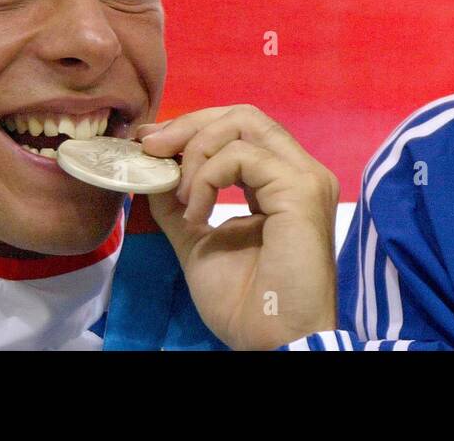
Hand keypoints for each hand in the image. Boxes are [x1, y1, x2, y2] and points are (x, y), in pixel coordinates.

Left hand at [139, 105, 338, 350]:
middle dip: (189, 126)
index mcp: (281, 182)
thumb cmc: (246, 302)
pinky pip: (242, 157)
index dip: (192, 128)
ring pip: (243, 123)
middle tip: (152, 151)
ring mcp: (304, 177)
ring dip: (195, 153)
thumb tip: (150, 170)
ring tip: (181, 197)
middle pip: (243, 115)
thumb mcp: (198, 242)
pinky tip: (197, 212)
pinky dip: (208, 177)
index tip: (149, 145)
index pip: (240, 129)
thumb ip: (178, 204)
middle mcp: (298, 171)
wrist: (273, 340)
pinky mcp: (300, 190)